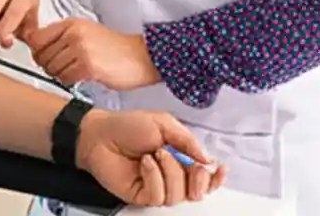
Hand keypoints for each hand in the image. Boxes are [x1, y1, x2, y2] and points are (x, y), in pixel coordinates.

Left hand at [25, 19, 160, 90]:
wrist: (142, 56)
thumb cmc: (117, 48)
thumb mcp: (87, 32)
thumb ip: (63, 37)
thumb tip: (37, 47)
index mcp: (71, 24)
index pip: (36, 37)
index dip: (36, 50)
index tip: (42, 56)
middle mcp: (73, 34)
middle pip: (41, 55)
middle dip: (47, 65)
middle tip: (61, 68)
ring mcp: (80, 50)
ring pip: (52, 68)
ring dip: (59, 75)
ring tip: (73, 72)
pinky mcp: (88, 67)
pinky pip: (65, 78)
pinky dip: (69, 81)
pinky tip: (80, 77)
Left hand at [76, 109, 227, 205]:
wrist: (100, 133)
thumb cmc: (128, 126)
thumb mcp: (164, 124)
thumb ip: (188, 141)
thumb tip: (208, 160)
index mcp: (179, 159)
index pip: (204, 178)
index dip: (215, 178)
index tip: (220, 168)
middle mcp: (170, 176)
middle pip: (197, 193)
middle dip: (199, 180)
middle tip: (191, 165)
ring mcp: (155, 187)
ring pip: (178, 195)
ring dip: (171, 172)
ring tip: (155, 153)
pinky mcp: (141, 196)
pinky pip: (158, 196)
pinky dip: (154, 177)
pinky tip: (145, 162)